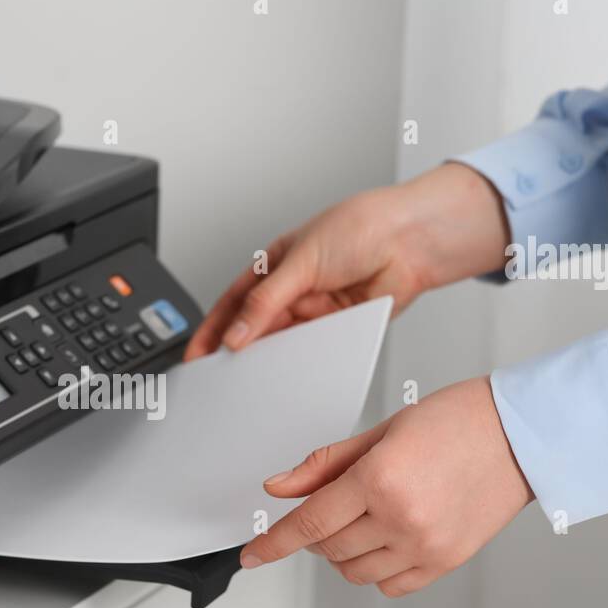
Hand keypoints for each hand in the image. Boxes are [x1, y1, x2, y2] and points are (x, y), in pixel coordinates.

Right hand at [184, 163, 509, 359]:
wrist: (411, 239)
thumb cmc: (360, 227)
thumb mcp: (300, 261)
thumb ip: (266, 302)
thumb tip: (236, 333)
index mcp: (272, 266)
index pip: (232, 304)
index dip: (212, 330)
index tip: (196, 356)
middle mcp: (291, 290)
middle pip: (253, 329)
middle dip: (236, 352)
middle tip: (218, 377)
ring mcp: (313, 310)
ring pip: (281, 344)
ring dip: (268, 361)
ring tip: (252, 380)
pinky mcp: (337, 328)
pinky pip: (312, 352)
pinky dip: (300, 363)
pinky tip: (290, 373)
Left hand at [239, 377, 532, 595]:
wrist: (522, 435)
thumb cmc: (456, 422)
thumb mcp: (379, 433)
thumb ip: (323, 466)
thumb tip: (278, 488)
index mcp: (380, 479)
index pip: (309, 522)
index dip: (273, 542)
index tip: (252, 555)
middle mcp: (401, 518)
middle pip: (328, 547)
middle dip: (316, 531)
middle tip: (332, 504)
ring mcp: (425, 546)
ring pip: (354, 571)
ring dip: (343, 551)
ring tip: (364, 518)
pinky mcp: (445, 563)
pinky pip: (390, 586)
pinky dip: (375, 569)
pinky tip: (385, 540)